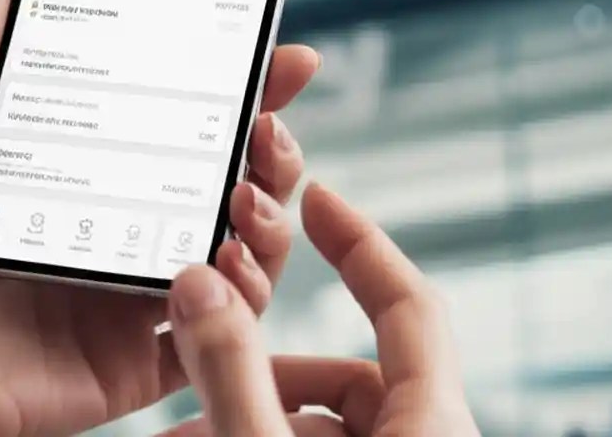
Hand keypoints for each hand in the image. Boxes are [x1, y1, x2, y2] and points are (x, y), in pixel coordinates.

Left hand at [0, 0, 318, 435]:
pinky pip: (215, 337)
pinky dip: (239, 305)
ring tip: (245, 199)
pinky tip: (219, 267)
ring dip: (268, 223)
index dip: (241, 91)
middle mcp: (118, 233)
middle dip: (272, 154)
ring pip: (242, 256)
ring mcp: (130, 299)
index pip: (177, 124)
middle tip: (267, 132)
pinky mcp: (132, 364)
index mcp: (81, 179)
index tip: (281, 57)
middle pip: (229, 184)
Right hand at [159, 183, 480, 436]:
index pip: (408, 303)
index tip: (318, 198)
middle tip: (196, 374)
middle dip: (261, 368)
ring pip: (322, 426)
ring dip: (245, 413)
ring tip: (177, 434)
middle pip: (348, 374)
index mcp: (433, 425)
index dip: (360, 243)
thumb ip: (233, 373)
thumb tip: (200, 284)